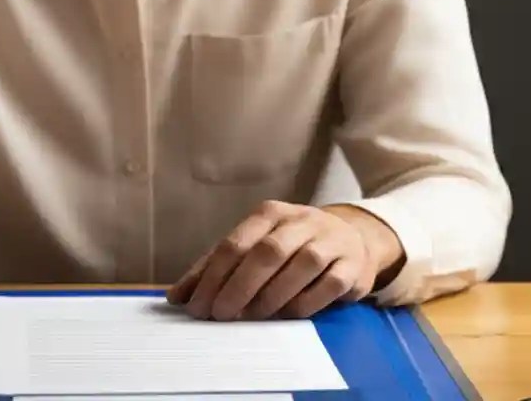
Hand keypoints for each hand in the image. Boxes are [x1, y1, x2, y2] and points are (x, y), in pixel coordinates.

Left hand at [166, 201, 404, 320]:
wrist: (353, 238)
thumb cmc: (291, 246)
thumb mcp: (253, 246)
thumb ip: (216, 268)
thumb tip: (177, 296)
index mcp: (269, 214)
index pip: (235, 243)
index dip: (212, 276)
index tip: (196, 306)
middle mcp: (300, 221)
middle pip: (266, 252)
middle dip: (238, 286)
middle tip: (219, 315)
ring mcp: (330, 241)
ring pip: (302, 265)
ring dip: (272, 295)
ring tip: (251, 317)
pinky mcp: (352, 266)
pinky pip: (329, 284)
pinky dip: (306, 302)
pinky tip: (287, 316)